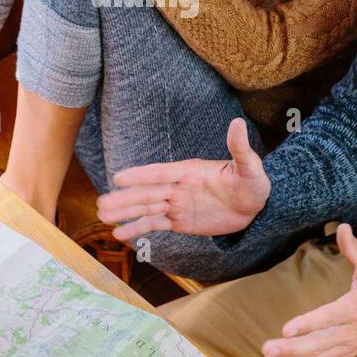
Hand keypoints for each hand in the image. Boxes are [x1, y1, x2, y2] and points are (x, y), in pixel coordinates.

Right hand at [98, 117, 269, 239]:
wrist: (256, 207)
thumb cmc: (253, 183)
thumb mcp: (250, 167)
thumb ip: (239, 149)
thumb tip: (238, 124)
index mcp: (190, 171)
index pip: (161, 173)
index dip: (141, 176)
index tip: (119, 178)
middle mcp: (178, 187)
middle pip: (147, 192)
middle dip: (125, 198)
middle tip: (101, 203)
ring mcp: (177, 204)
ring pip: (146, 208)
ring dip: (125, 212)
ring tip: (102, 216)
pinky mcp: (180, 221)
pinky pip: (155, 224)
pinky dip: (138, 228)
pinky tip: (120, 233)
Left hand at [260, 223, 356, 356]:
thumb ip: (355, 249)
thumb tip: (342, 226)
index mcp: (356, 308)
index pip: (329, 318)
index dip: (309, 324)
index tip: (286, 329)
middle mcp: (351, 331)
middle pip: (319, 343)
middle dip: (292, 350)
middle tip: (267, 350)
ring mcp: (347, 346)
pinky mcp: (344, 354)